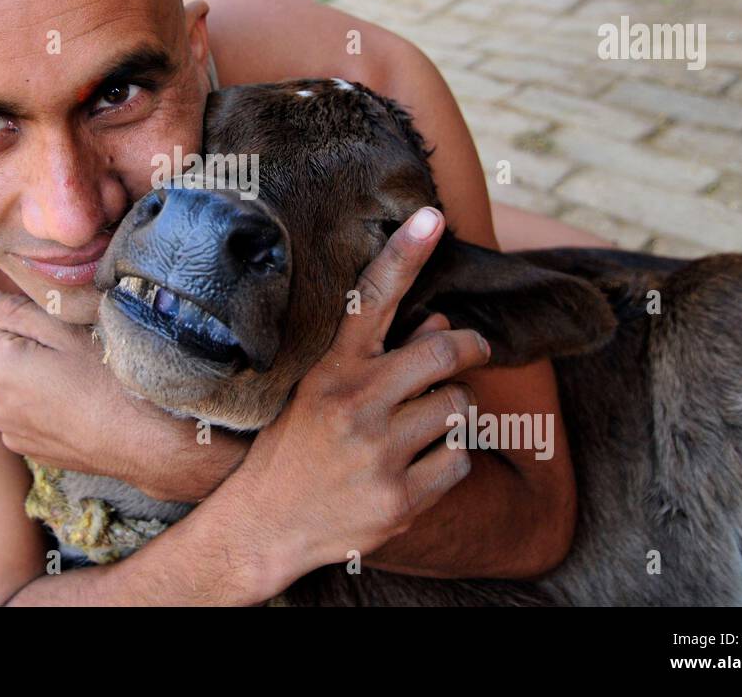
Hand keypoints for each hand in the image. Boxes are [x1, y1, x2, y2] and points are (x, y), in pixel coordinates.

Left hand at [0, 286, 169, 480]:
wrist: (142, 439)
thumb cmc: (107, 378)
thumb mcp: (64, 330)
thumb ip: (14, 310)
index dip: (28, 318)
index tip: (60, 328)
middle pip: (3, 357)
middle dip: (29, 349)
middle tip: (74, 354)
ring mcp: (11, 433)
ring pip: (17, 388)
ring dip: (36, 380)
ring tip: (78, 382)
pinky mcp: (31, 451)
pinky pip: (30, 416)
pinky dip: (46, 408)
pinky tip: (78, 406)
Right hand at [223, 206, 489, 577]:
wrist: (266, 525)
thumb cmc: (295, 446)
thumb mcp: (319, 391)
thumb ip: (377, 358)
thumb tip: (443, 326)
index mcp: (330, 370)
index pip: (371, 299)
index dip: (406, 254)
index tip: (435, 217)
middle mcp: (354, 405)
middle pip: (444, 354)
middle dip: (471, 347)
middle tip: (475, 348)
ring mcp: (379, 454)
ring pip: (459, 408)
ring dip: (453, 412)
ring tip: (421, 425)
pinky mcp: (400, 499)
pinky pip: (459, 460)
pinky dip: (449, 459)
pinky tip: (415, 466)